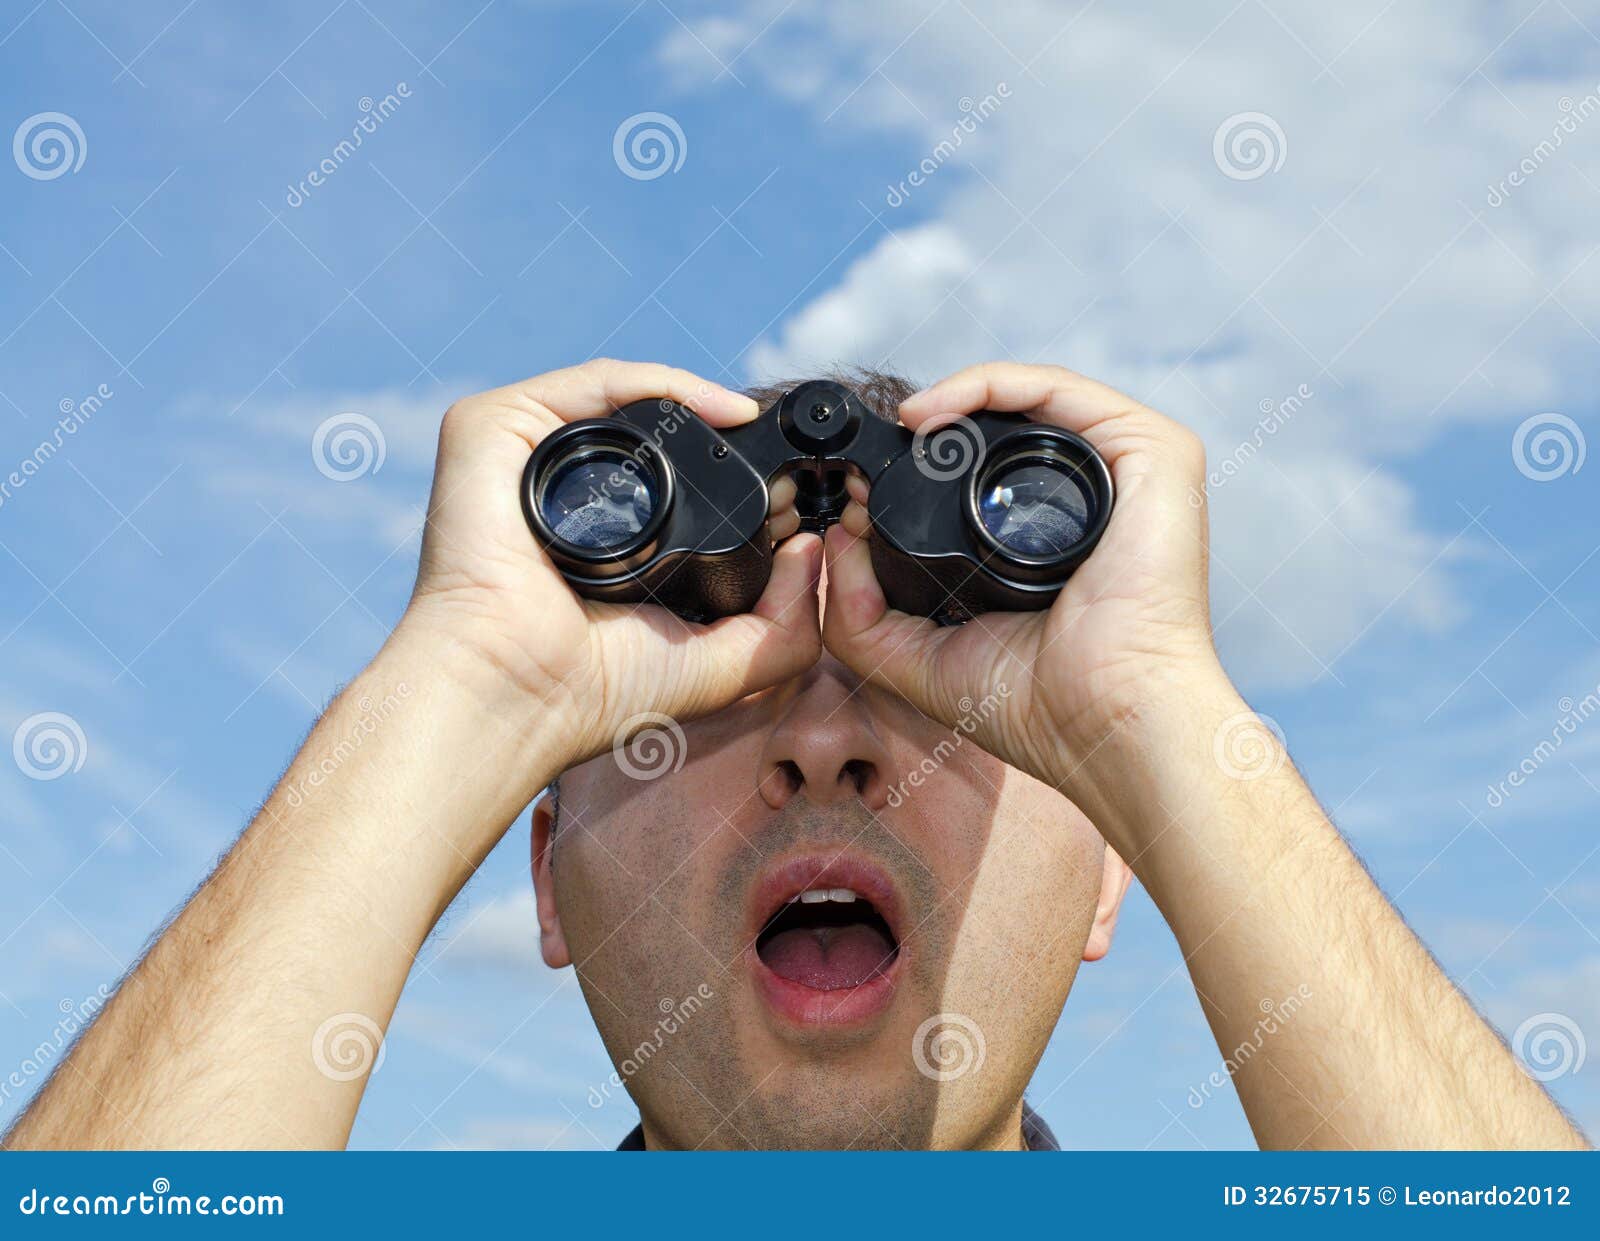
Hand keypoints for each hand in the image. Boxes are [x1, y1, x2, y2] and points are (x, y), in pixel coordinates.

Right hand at [398, 360, 822, 774]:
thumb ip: (785, 625)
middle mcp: (562, 489)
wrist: (515, 692)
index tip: (802, 505)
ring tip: (769, 446)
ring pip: (633, 401)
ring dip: (712, 411)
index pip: (678, 482)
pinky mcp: (496, 426)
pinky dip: (665, 384)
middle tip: (797, 476)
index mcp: (603, 536)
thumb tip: (813, 552)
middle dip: (738, 447)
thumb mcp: (719, 663)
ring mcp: (526, 452)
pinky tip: (724, 412)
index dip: (749, 486)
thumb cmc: (596, 691)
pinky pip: (597, 383)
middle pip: (659, 436)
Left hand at [822, 362, 1226, 837]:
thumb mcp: (918, 657)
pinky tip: (930, 415)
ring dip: (946, 401)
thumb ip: (858, 610)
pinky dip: (986, 385)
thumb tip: (838, 534)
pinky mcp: (1153, 451)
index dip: (912, 472)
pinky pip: (1056, 389)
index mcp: (1054, 539)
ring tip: (896, 431)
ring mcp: (1128, 471)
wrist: (1108, 724)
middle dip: (925, 435)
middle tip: (863, 465)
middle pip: (1003, 430)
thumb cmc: (1037, 709)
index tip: (853, 496)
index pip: (983, 474)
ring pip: (1026, 399)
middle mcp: (1095, 498)